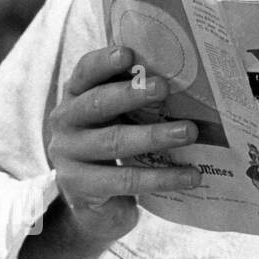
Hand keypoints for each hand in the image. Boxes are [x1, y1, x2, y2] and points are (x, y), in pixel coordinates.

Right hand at [46, 45, 201, 243]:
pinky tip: (192, 175)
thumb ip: (138, 97)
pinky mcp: (81, 188)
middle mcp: (66, 122)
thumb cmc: (115, 145)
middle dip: (131, 94)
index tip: (127, 53)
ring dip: (154, 135)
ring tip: (189, 132)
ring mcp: (69, 156)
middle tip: (164, 87)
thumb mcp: (119, 117)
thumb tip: (187, 77)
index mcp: (76, 96)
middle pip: (97, 103)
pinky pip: (125, 180)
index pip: (86, 72)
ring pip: (114, 142)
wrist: (95, 205)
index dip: (104, 62)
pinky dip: (162, 177)